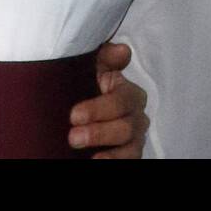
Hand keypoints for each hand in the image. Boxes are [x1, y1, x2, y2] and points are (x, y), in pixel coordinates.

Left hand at [68, 41, 148, 157]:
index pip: (121, 100)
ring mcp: (135, 137)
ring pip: (130, 147)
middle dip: (98, 132)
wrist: (82, 108)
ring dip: (107, 151)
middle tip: (73, 137)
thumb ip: (105, 57)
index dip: (99, 109)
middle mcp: (136, 115)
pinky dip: (116, 161)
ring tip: (79, 149)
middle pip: (126, 126)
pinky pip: (131, 159)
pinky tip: (96, 161)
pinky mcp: (131, 153)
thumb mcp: (93, 66)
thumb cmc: (87, 82)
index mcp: (128, 91)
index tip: (74, 116)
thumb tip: (121, 50)